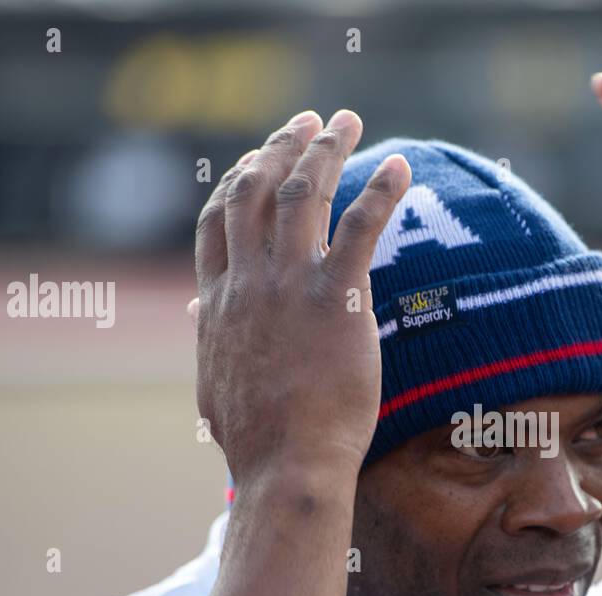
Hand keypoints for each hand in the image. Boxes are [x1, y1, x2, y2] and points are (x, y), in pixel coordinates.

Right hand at [193, 109, 410, 485]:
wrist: (287, 467)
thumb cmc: (258, 443)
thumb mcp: (214, 388)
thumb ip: (211, 346)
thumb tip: (200, 329)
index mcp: (217, 303)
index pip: (218, 221)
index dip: (238, 179)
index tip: (258, 156)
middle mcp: (247, 283)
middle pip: (255, 191)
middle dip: (281, 146)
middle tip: (309, 122)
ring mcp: (288, 288)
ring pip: (301, 195)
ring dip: (325, 151)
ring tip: (346, 124)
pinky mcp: (336, 300)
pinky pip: (359, 228)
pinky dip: (381, 191)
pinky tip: (401, 167)